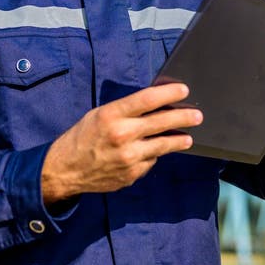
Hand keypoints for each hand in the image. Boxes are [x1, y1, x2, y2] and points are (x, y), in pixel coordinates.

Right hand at [41, 83, 202, 204]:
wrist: (66, 169)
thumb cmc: (83, 136)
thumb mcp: (100, 114)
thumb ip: (126, 111)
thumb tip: (155, 105)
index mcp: (112, 115)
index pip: (147, 99)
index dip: (169, 93)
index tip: (184, 90)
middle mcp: (122, 135)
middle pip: (161, 122)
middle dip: (184, 117)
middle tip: (197, 115)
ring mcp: (128, 157)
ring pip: (162, 146)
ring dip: (178, 140)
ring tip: (188, 138)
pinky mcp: (131, 174)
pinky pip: (150, 161)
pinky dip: (153, 156)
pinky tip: (153, 152)